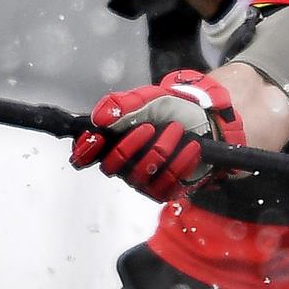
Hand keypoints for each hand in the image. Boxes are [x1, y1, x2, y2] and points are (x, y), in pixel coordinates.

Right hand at [69, 70, 243, 200]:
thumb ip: (120, 105)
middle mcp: (123, 165)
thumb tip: (99, 118)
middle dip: (130, 145)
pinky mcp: (164, 190)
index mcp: (112, 142)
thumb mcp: (146, 98)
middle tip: (149, 127)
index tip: (97, 136)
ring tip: (176, 130)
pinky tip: (190, 146)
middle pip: (111, 166)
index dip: (85, 148)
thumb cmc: (171, 111)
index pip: (84, 154)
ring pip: (140, 174)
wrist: (204, 121)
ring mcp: (143, 181)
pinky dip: (181, 161)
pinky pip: (166, 182)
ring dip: (162, 149)